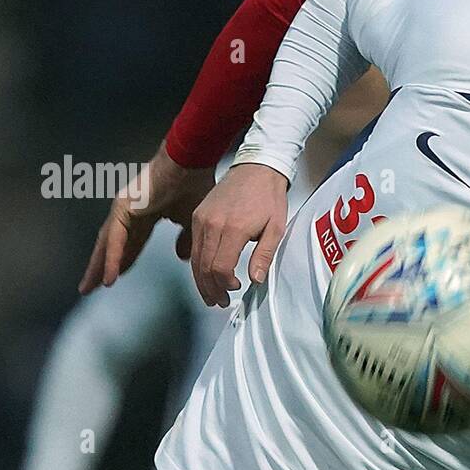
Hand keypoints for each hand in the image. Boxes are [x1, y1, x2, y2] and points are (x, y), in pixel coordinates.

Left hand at [79, 144, 214, 292]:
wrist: (192, 163)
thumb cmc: (194, 184)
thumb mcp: (192, 221)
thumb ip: (186, 239)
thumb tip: (182, 257)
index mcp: (144, 213)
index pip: (130, 244)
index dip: (123, 262)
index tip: (114, 279)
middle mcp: (130, 211)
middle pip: (112, 246)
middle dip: (101, 268)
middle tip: (90, 288)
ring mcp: (124, 208)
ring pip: (107, 244)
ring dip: (99, 267)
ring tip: (90, 287)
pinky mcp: (124, 207)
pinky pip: (115, 239)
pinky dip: (112, 258)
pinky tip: (108, 276)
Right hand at [189, 163, 289, 305]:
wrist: (257, 168)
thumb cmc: (268, 197)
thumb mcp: (276, 228)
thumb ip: (264, 255)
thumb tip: (256, 279)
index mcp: (233, 228)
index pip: (220, 267)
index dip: (225, 284)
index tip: (235, 289)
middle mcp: (212, 224)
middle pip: (204, 266)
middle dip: (211, 289)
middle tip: (221, 301)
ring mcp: (201, 219)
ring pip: (195, 259)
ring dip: (202, 281)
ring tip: (212, 294)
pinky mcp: (197, 215)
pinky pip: (194, 246)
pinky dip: (198, 264)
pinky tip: (206, 274)